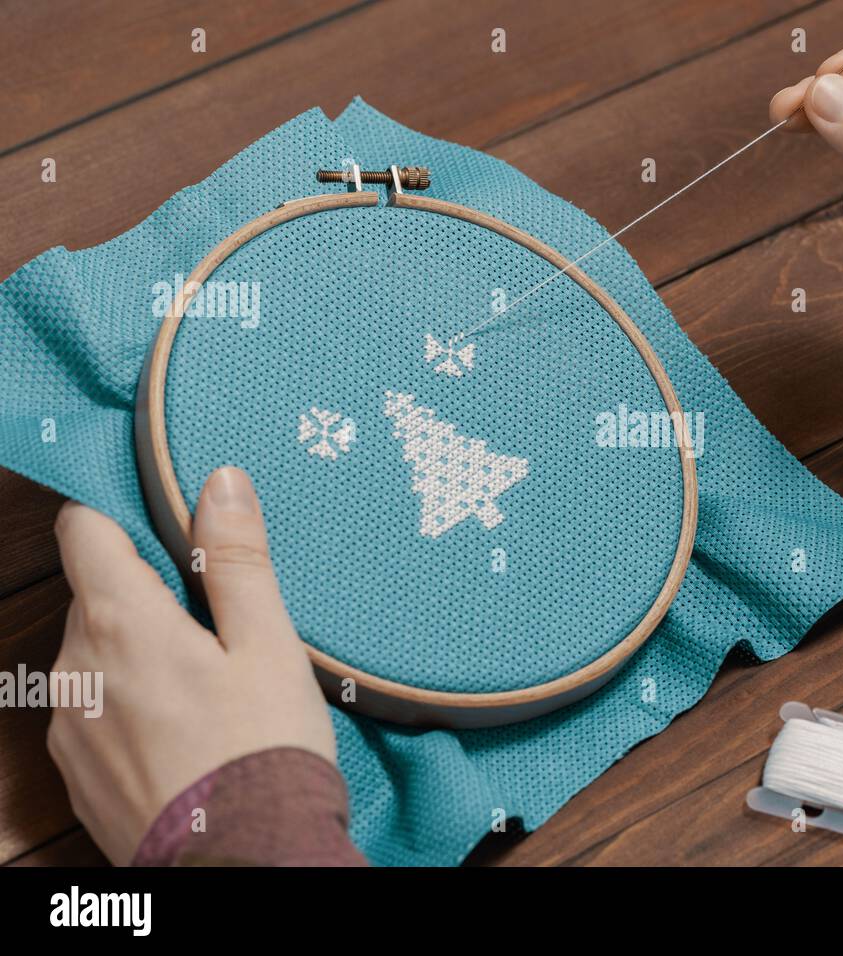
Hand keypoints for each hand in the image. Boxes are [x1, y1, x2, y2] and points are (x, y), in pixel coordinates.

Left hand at [49, 467, 335, 864]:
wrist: (242, 863)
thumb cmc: (261, 749)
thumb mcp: (267, 643)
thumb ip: (235, 559)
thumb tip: (218, 480)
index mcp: (119, 623)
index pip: (85, 529)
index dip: (121, 513)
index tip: (166, 522)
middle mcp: (73, 668)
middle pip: (96, 595)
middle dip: (148, 594)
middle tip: (217, 623)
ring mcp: (66, 725)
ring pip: (94, 654)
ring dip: (138, 652)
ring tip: (209, 686)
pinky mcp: (74, 771)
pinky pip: (92, 709)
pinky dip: (129, 703)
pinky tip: (185, 730)